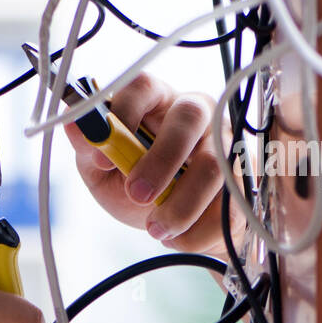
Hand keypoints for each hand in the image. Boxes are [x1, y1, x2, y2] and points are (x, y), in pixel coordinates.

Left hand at [63, 72, 238, 261]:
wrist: (174, 228)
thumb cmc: (137, 188)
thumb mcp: (101, 171)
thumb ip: (88, 150)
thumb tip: (76, 127)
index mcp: (157, 102)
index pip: (143, 86)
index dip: (122, 113)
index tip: (102, 154)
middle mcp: (198, 113)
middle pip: (189, 117)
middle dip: (159, 161)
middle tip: (136, 194)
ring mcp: (227, 144)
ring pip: (213, 166)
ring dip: (178, 207)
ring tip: (154, 228)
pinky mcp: (246, 181)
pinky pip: (228, 206)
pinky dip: (195, 232)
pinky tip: (177, 236)